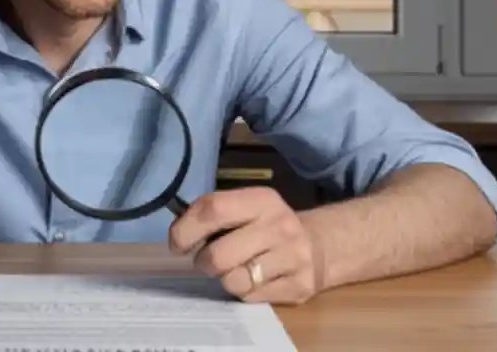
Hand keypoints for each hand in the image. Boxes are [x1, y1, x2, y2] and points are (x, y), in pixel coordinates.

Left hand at [168, 187, 323, 304]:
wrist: (319, 246)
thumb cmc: (267, 226)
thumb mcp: (246, 208)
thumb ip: (214, 215)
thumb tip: (178, 234)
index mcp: (262, 199)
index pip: (213, 209)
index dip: (185, 229)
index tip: (177, 244)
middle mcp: (280, 225)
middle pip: (218, 255)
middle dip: (204, 262)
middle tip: (208, 261)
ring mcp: (293, 257)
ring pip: (233, 281)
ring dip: (226, 279)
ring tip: (236, 269)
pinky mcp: (299, 286)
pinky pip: (251, 297)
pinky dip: (245, 292)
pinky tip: (256, 280)